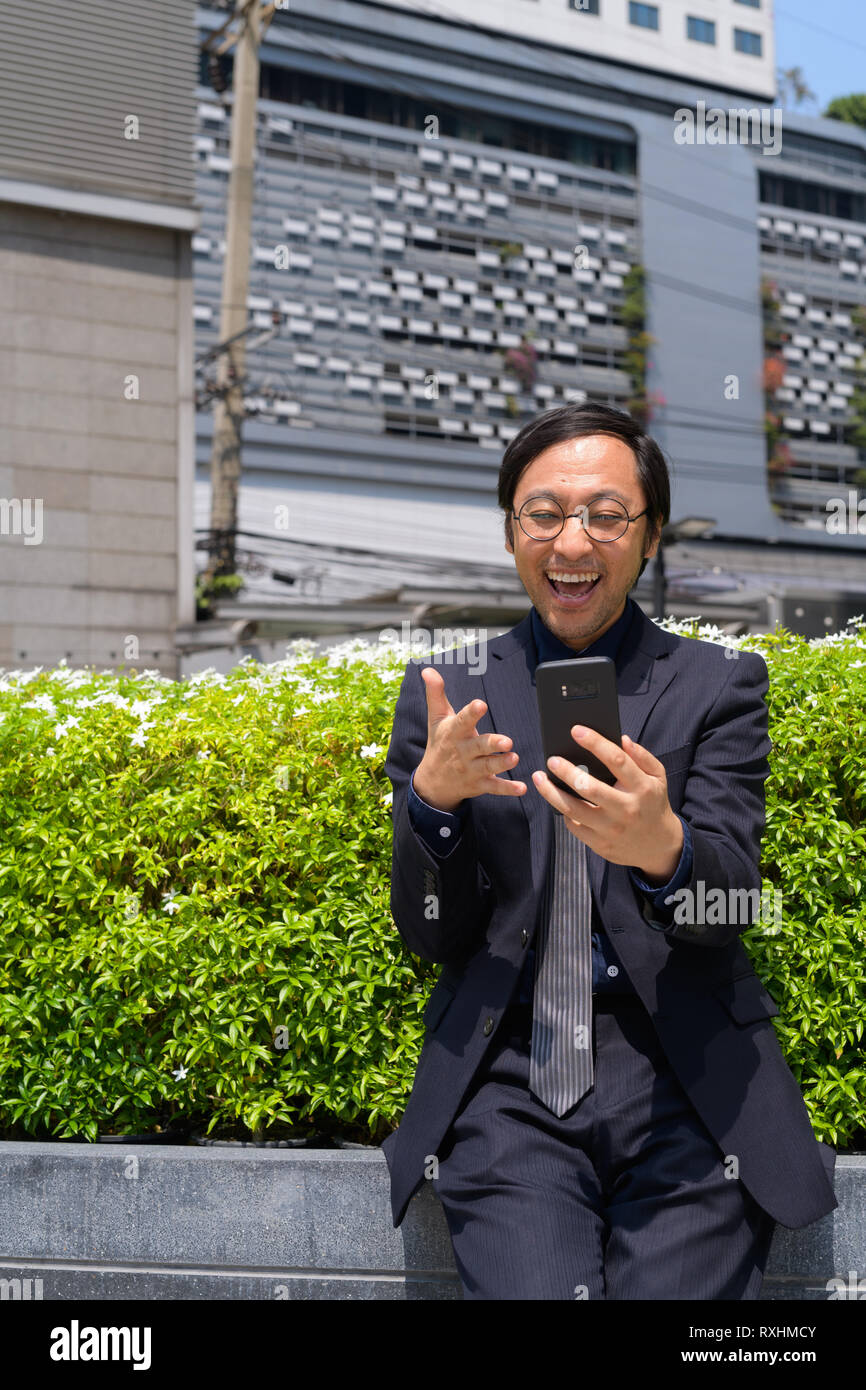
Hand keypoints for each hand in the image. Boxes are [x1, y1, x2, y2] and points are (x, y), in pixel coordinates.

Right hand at [412, 666, 526, 811]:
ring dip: (502, 764)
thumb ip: (436, 694)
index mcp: (454, 733)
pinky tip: (522, 788)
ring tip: (514, 758)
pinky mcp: (480, 784)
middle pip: (479, 746)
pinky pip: (495, 787)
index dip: (471, 713)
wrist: (433, 782)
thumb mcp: (436, 718)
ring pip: (488, 767)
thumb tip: (427, 669)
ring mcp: (472, 769)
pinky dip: (508, 789)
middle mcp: (463, 751)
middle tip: (506, 741)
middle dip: (492, 744)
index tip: (481, 704)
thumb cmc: (440, 742)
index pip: (463, 721)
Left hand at [531, 726, 683, 879]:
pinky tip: (557, 799)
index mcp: (642, 788)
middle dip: (566, 770)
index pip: (617, 760)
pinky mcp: (600, 844)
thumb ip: (642, 756)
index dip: (595, 742)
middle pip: (589, 787)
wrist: (659, 846)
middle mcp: (626, 809)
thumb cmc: (653, 803)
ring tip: (539, 778)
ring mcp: (612, 829)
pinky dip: (563, 811)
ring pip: (573, 809)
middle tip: (551, 759)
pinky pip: (574, 825)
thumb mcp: (658, 778)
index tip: (576, 730)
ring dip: (551, 792)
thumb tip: (622, 738)